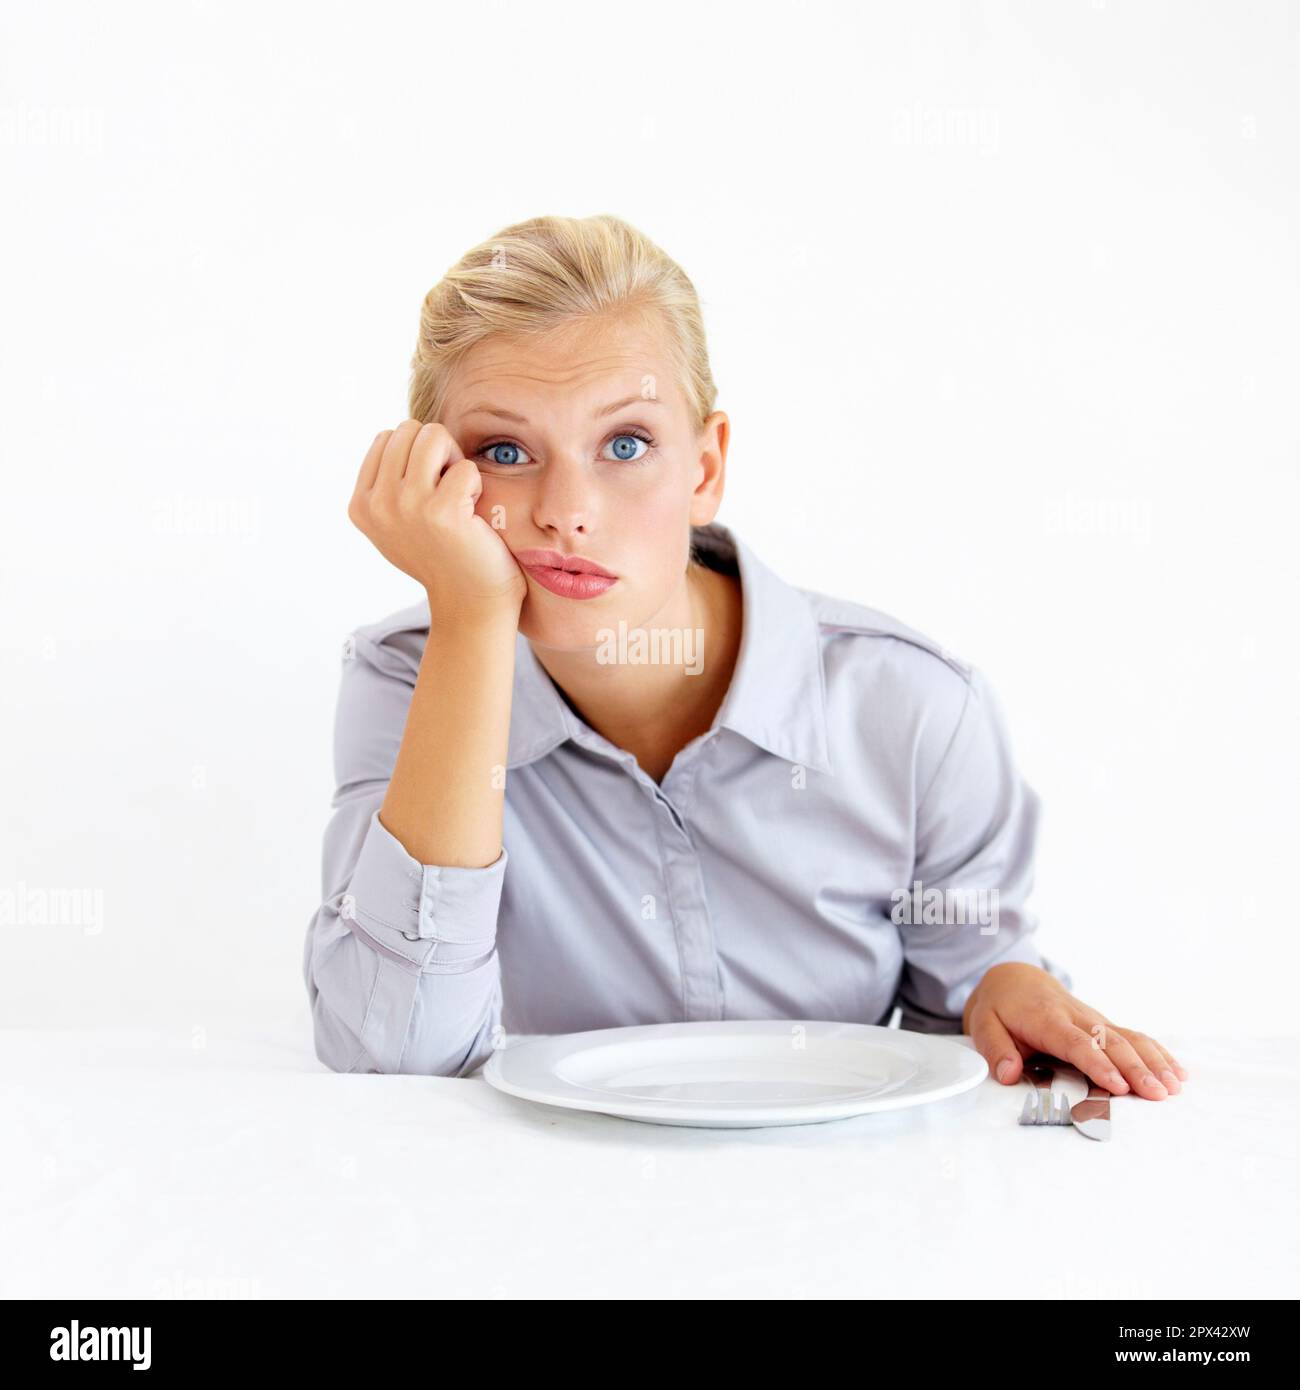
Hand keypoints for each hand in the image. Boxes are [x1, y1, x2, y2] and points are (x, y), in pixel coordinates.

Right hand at [349, 420, 526, 625]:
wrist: (470, 600)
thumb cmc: (442, 553)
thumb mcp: (396, 521)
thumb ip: (385, 482)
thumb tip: (395, 434)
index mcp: (360, 505)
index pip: (387, 437)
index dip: (416, 455)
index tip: (427, 491)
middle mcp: (377, 505)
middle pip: (410, 430)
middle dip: (436, 452)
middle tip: (448, 491)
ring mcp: (406, 507)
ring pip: (434, 437)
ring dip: (455, 462)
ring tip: (459, 497)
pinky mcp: (441, 512)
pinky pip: (466, 466)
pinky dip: (476, 485)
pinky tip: (473, 516)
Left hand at [963, 962, 1188, 1099]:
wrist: (1014, 979)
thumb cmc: (1000, 1006)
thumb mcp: (983, 1023)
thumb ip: (995, 1048)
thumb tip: (1008, 1074)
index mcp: (1046, 1018)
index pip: (1076, 1043)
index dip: (1098, 1064)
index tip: (1118, 1086)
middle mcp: (1076, 1017)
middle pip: (1111, 1042)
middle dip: (1137, 1069)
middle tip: (1159, 1094)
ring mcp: (1094, 1019)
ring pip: (1129, 1037)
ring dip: (1154, 1061)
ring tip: (1175, 1087)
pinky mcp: (1103, 1025)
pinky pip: (1134, 1037)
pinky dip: (1157, 1052)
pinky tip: (1178, 1071)